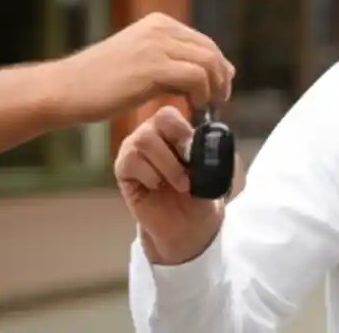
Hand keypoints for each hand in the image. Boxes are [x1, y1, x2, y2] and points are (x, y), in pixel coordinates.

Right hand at [47, 13, 234, 124]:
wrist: (65, 89)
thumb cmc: (99, 83)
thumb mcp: (141, 61)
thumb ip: (173, 61)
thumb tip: (216, 69)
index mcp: (158, 23)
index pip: (205, 42)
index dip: (217, 69)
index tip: (216, 92)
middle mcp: (160, 28)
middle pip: (211, 51)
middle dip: (220, 79)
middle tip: (216, 103)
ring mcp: (156, 45)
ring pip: (208, 62)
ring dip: (214, 89)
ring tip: (204, 109)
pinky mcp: (152, 68)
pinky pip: (196, 77)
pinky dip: (202, 95)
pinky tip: (193, 110)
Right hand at [115, 106, 223, 263]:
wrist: (187, 226)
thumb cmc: (200, 194)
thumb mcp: (216, 172)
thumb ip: (215, 153)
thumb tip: (216, 143)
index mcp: (175, 128)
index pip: (170, 112)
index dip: (183, 130)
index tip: (195, 153)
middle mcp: (152, 132)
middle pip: (158, 119)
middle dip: (178, 145)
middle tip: (189, 171)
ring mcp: (134, 148)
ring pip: (144, 140)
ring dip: (168, 165)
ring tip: (181, 185)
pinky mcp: (122, 168)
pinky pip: (131, 161)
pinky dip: (151, 176)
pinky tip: (157, 187)